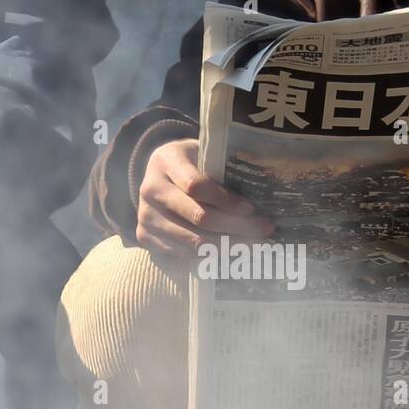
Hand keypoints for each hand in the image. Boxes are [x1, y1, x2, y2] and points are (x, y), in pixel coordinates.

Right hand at [136, 138, 274, 256]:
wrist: (157, 175)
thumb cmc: (189, 163)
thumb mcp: (202, 153)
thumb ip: (222, 167)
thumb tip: (262, 188)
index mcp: (165, 161)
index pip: (197, 186)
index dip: (227, 200)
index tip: (252, 208)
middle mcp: (151, 190)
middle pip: (199, 217)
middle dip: (237, 226)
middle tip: (264, 229)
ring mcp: (145, 216)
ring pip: (193, 241)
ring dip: (229, 245)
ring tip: (254, 243)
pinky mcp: (145, 237)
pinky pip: (183, 254)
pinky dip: (210, 255)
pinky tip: (231, 250)